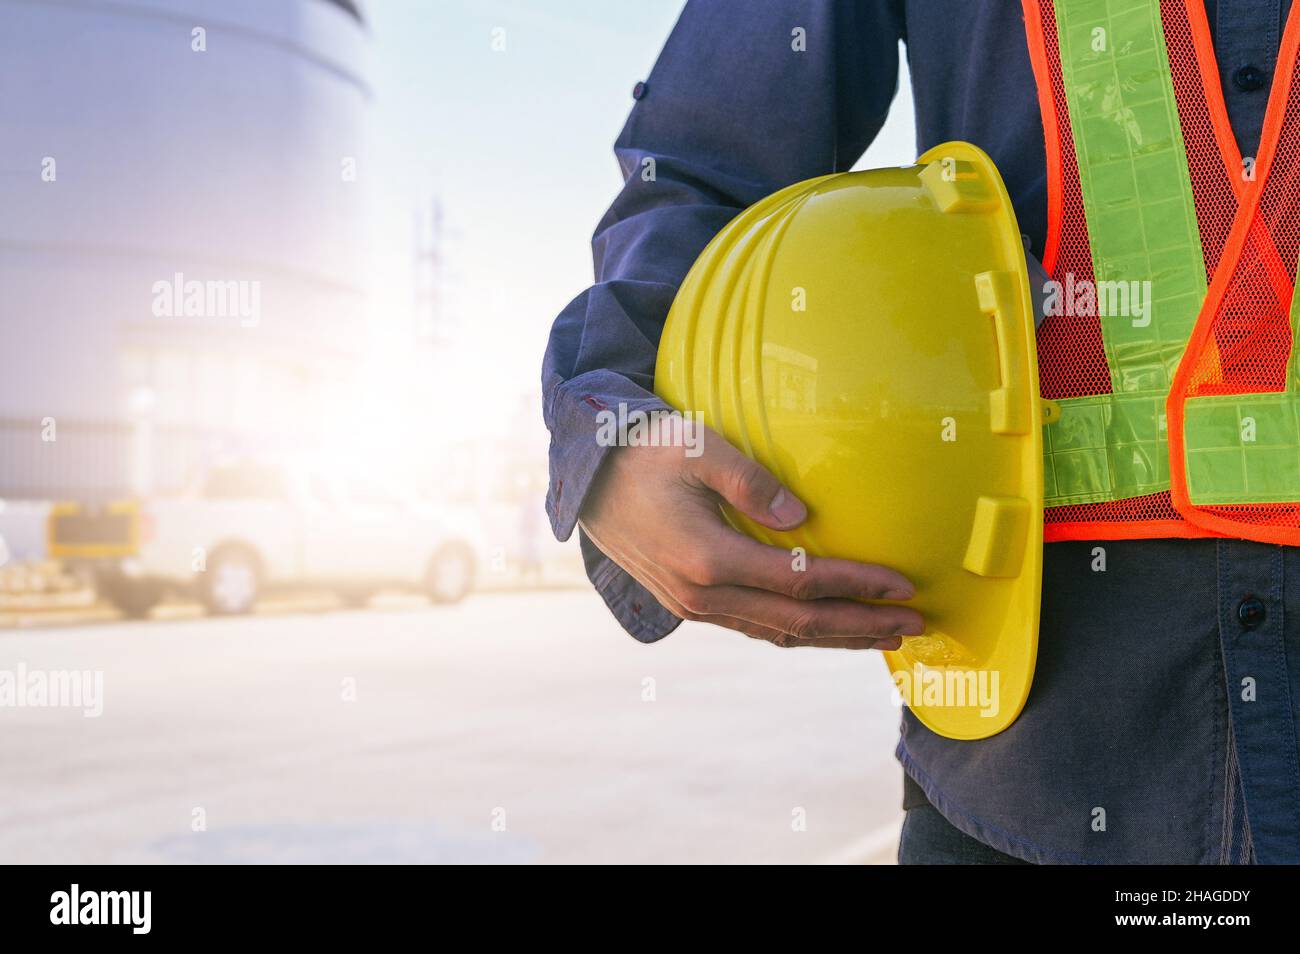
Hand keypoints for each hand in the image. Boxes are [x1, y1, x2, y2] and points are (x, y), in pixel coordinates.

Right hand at [578, 425, 922, 649]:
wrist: (586, 481)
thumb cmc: (644, 452)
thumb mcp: (696, 447)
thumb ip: (750, 480)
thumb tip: (803, 518)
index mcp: (707, 557)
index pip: (800, 582)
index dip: (856, 585)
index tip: (903, 585)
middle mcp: (702, 593)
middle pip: (797, 623)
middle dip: (860, 625)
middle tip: (914, 626)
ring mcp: (694, 605)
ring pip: (777, 633)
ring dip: (835, 636)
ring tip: (884, 635)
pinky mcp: (690, 603)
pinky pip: (755, 626)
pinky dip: (798, 631)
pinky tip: (825, 627)